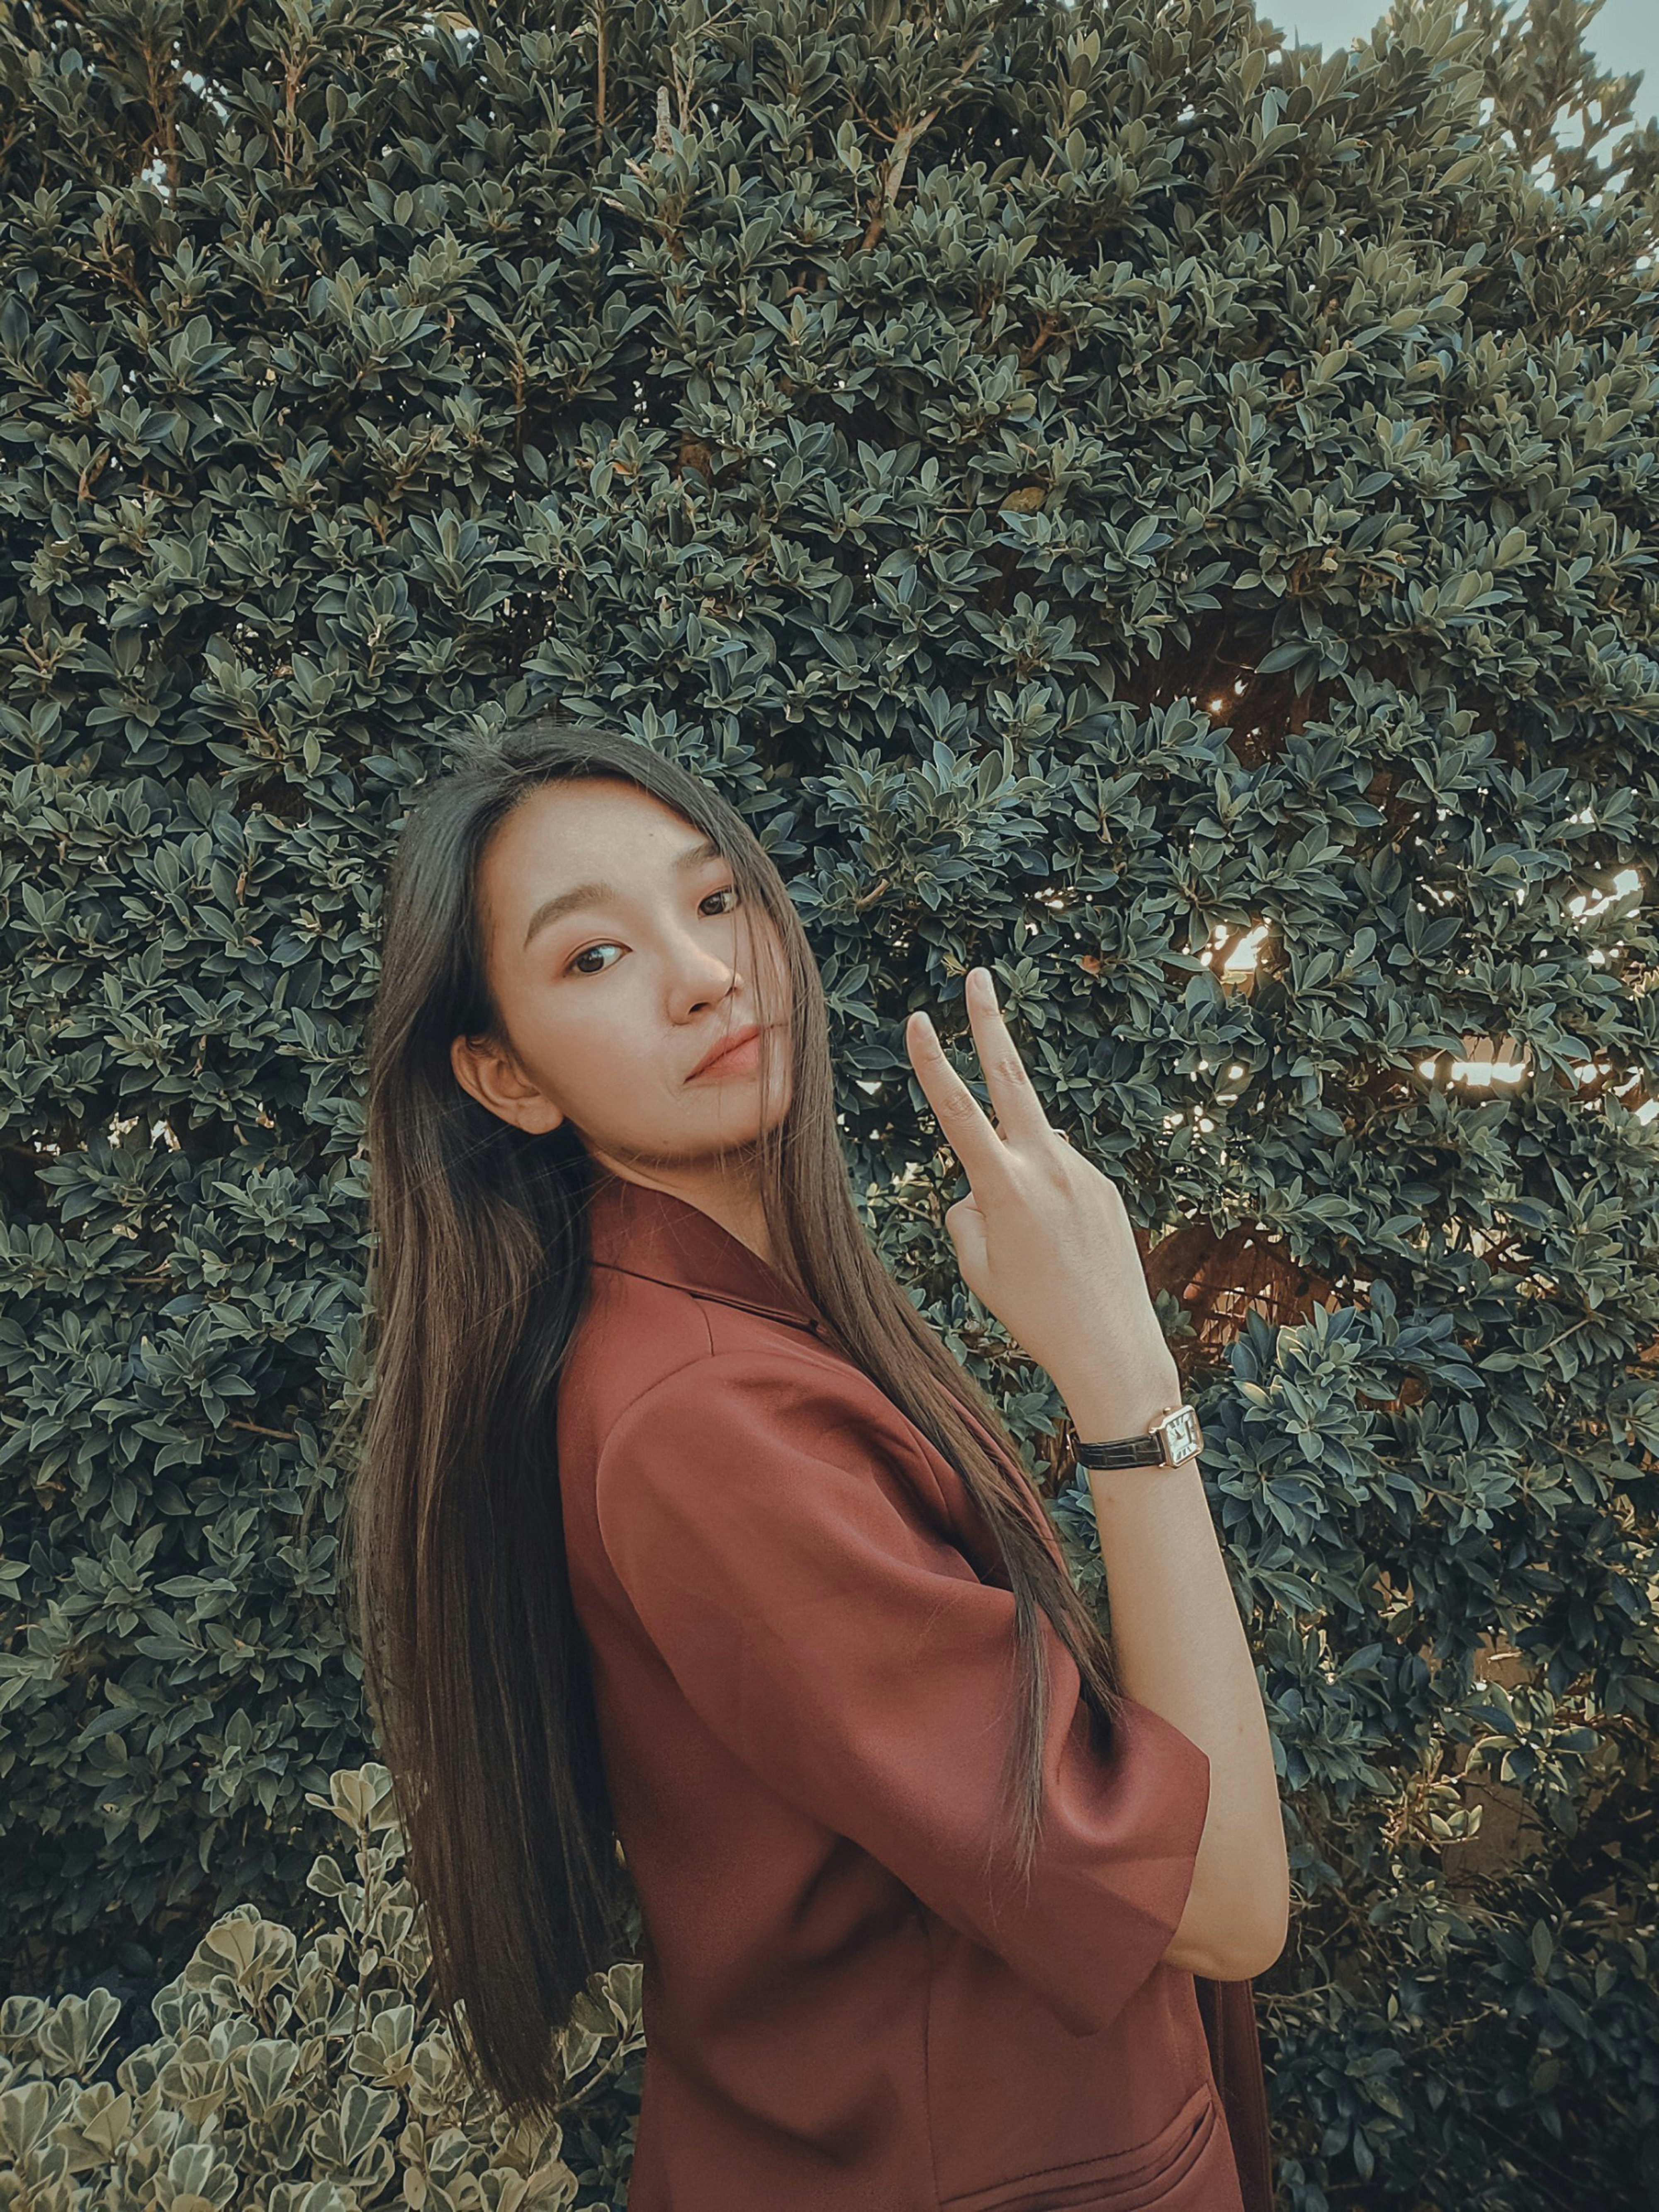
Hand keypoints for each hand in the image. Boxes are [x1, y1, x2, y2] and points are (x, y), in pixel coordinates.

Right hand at [904, 966, 1179, 1417]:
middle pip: (1011, 1078)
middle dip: (990, 1024)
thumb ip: (968, 1211)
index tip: (920, 1018)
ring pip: (1033, 1149)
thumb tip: (979, 1183)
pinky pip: (1060, 1176)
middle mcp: (1046, 1165)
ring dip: (1018, 1176)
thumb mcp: (978, 1267)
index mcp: (1005, 1186)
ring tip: (1038, 1247)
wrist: (1112, 1345)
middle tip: (979, 976)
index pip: (958, 1110)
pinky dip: (1046, 1199)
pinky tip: (1060, 1246)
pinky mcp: (1105, 1185)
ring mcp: (1081, 1171)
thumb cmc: (1034, 1314)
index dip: (934, 1062)